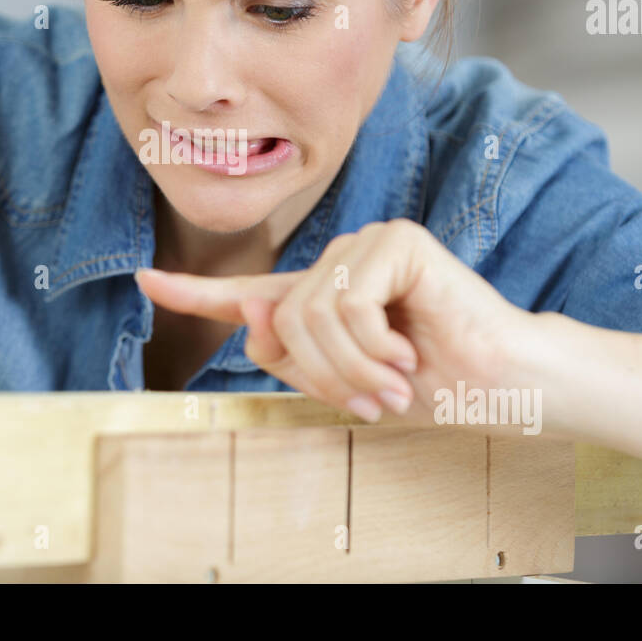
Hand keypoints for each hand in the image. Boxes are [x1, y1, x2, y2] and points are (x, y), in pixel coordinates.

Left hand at [135, 218, 535, 423]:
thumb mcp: (343, 382)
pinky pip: (347, 301)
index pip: (249, 292)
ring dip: (350, 367)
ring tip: (394, 382)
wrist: (496, 385)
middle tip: (372, 400)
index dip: (195, 291)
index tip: (146, 280)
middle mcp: (338, 262)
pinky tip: (408, 350)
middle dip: (321, 374)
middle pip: (279, 317)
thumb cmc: (429, 385)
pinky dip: (373, 343)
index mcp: (321, 296)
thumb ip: (290, 354)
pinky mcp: (396, 240)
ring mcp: (366, 244)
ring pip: (307, 310)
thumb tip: (253, 310)